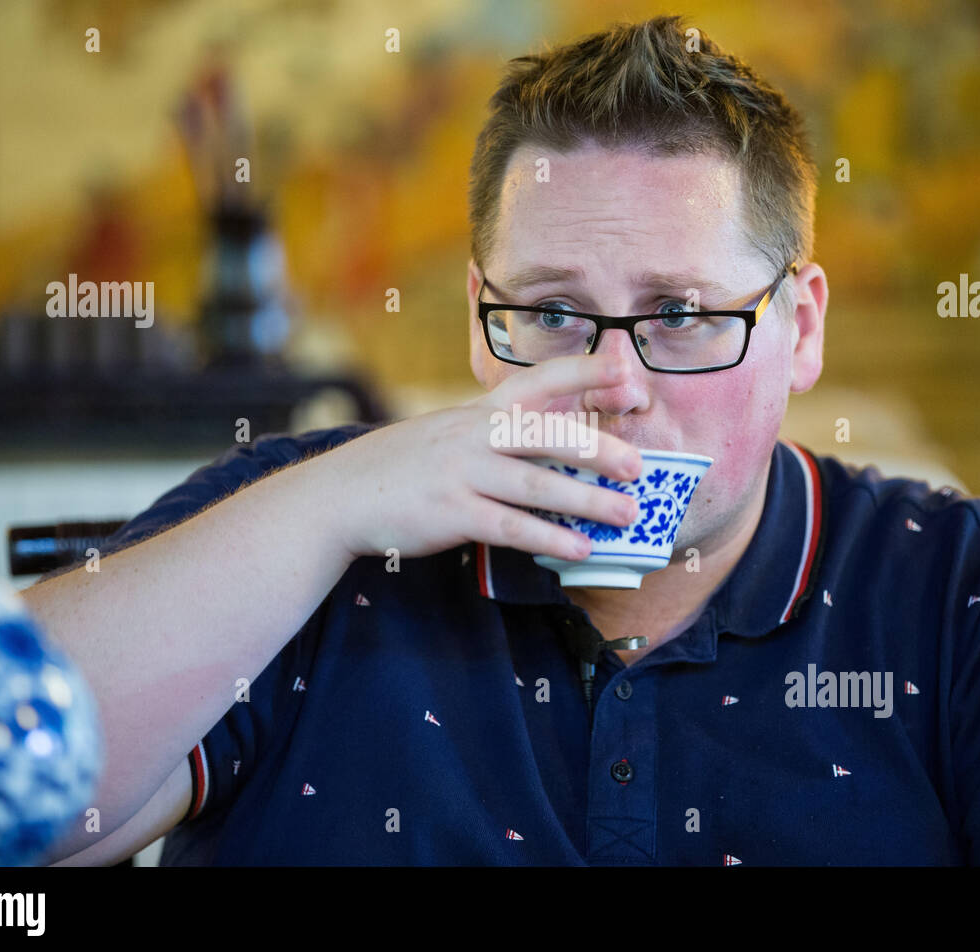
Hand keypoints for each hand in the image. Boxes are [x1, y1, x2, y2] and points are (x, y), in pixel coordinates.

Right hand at [329, 354, 642, 562]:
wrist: (340, 495)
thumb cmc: (406, 467)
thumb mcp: (452, 432)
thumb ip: (500, 433)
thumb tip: (560, 444)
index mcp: (480, 411)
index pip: (541, 380)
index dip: (586, 373)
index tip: (629, 374)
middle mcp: (474, 434)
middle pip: (547, 434)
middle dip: (599, 448)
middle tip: (639, 467)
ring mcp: (462, 473)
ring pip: (536, 484)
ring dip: (587, 501)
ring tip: (626, 515)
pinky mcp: (450, 512)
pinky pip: (510, 526)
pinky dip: (549, 538)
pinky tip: (579, 549)